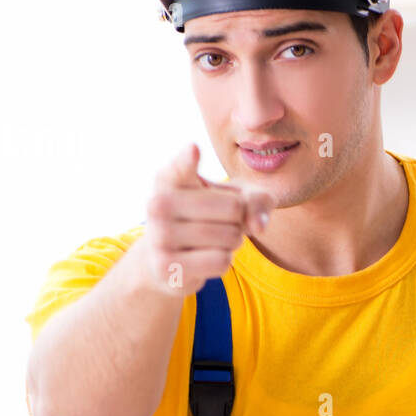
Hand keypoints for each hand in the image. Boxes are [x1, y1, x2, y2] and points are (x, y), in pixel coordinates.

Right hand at [138, 143, 273, 295]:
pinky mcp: (166, 266)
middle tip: (220, 223)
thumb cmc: (208, 218)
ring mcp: (159, 236)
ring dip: (232, 242)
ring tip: (211, 240)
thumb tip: (258, 225)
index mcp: (170, 178)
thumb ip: (257, 201)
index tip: (194, 150)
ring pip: (230, 237)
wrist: (168, 258)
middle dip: (240, 220)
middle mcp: (157, 203)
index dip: (189, 159)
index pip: (182, 166)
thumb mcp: (235, 199)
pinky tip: (203, 258)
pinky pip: (221, 261)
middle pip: (234, 208)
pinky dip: (223, 261)